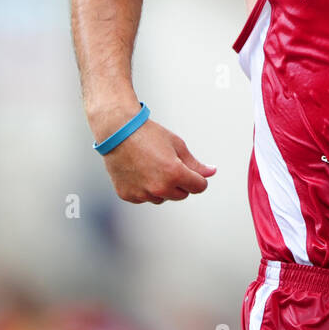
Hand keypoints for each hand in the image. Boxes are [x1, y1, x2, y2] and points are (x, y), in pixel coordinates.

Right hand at [97, 117, 216, 204]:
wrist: (117, 132)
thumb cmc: (148, 134)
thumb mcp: (177, 145)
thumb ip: (195, 164)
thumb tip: (211, 173)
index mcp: (174, 174)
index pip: (199, 187)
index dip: (197, 178)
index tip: (190, 170)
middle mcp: (159, 188)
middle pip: (182, 195)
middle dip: (180, 183)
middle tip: (168, 164)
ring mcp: (142, 194)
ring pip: (162, 198)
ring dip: (162, 187)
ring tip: (151, 166)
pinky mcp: (128, 195)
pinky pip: (144, 197)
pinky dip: (144, 189)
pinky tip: (139, 171)